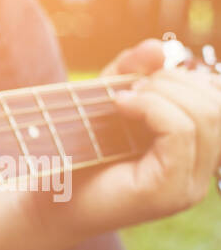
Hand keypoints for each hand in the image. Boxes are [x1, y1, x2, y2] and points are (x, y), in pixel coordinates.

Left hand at [32, 39, 220, 245]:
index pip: (216, 102)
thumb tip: (158, 46)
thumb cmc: (75, 156)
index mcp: (194, 155)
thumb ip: (132, 73)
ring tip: (123, 97)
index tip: (141, 80)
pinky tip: (121, 106)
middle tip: (131, 87)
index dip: (185, 79)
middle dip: (174, 82)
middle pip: (215, 106)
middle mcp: (198, 175)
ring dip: (162, 93)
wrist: (46, 203)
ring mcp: (186, 187)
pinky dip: (153, 108)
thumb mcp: (107, 103)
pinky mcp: (167, 191)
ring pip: (204, 116)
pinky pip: (181, 132)